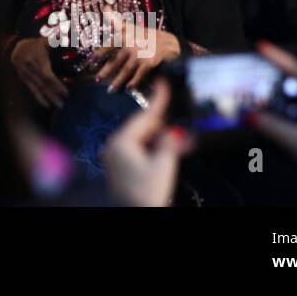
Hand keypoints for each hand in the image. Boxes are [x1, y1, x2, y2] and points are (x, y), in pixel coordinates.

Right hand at [10, 36, 69, 107]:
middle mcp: (31, 68)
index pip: (47, 75)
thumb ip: (55, 41)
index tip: (66, 93)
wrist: (15, 47)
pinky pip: (31, 89)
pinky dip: (38, 98)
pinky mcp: (23, 79)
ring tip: (59, 106)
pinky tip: (46, 105)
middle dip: (54, 95)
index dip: (56, 85)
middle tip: (63, 104)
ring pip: (38, 88)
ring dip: (48, 98)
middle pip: (43, 84)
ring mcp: (26, 75)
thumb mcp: (44, 41)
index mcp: (37, 59)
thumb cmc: (35, 45)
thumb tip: (65, 39)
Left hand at [93, 14, 180, 91]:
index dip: (101, 52)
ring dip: (118, 80)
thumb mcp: (133, 27)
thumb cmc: (148, 36)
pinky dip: (134, 81)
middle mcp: (132, 45)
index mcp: (127, 36)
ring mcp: (141, 55)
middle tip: (96, 79)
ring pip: (126, 69)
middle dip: (106, 70)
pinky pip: (140, 74)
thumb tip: (104, 6)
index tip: (91, 60)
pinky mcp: (150, 63)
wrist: (170, 43)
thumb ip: (117, 20)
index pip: (111, 44)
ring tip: (110, 90)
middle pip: (116, 60)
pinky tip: (128, 88)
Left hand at [102, 78, 191, 206]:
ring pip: (143, 140)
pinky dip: (154, 149)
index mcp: (122, 141)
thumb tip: (176, 132)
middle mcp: (115, 145)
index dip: (157, 99)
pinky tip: (168, 151)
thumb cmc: (146, 192)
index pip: (144, 116)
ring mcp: (116, 157)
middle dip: (164, 125)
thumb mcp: (163, 165)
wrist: (132, 214)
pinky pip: (140, 151)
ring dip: (161, 139)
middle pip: (143, 128)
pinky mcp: (121, 168)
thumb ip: (170, 144)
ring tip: (181, 139)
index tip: (163, 82)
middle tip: (182, 121)